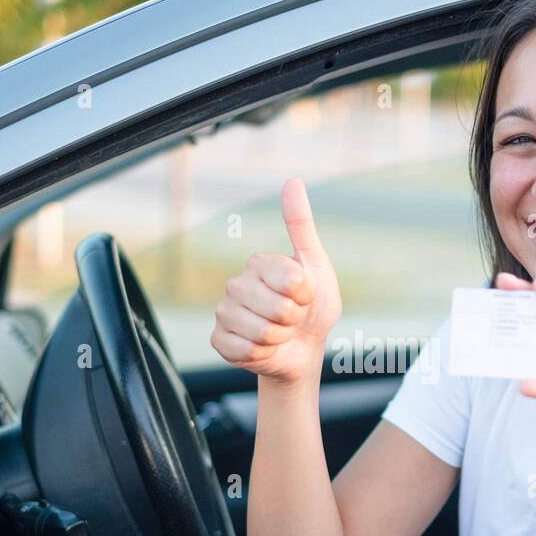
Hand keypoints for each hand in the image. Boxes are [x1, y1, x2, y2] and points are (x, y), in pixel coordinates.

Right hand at [210, 178, 342, 385]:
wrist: (304, 348)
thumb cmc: (313, 307)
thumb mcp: (316, 265)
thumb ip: (301, 225)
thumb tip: (293, 181)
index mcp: (259, 263)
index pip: (290, 280)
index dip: (306, 295)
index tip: (306, 295)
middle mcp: (236, 284)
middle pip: (276, 308)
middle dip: (294, 319)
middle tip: (292, 318)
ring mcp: (225, 312)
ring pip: (260, 331)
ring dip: (279, 339)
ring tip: (279, 333)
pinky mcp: (219, 340)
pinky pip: (243, 349)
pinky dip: (261, 354)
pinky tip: (263, 348)